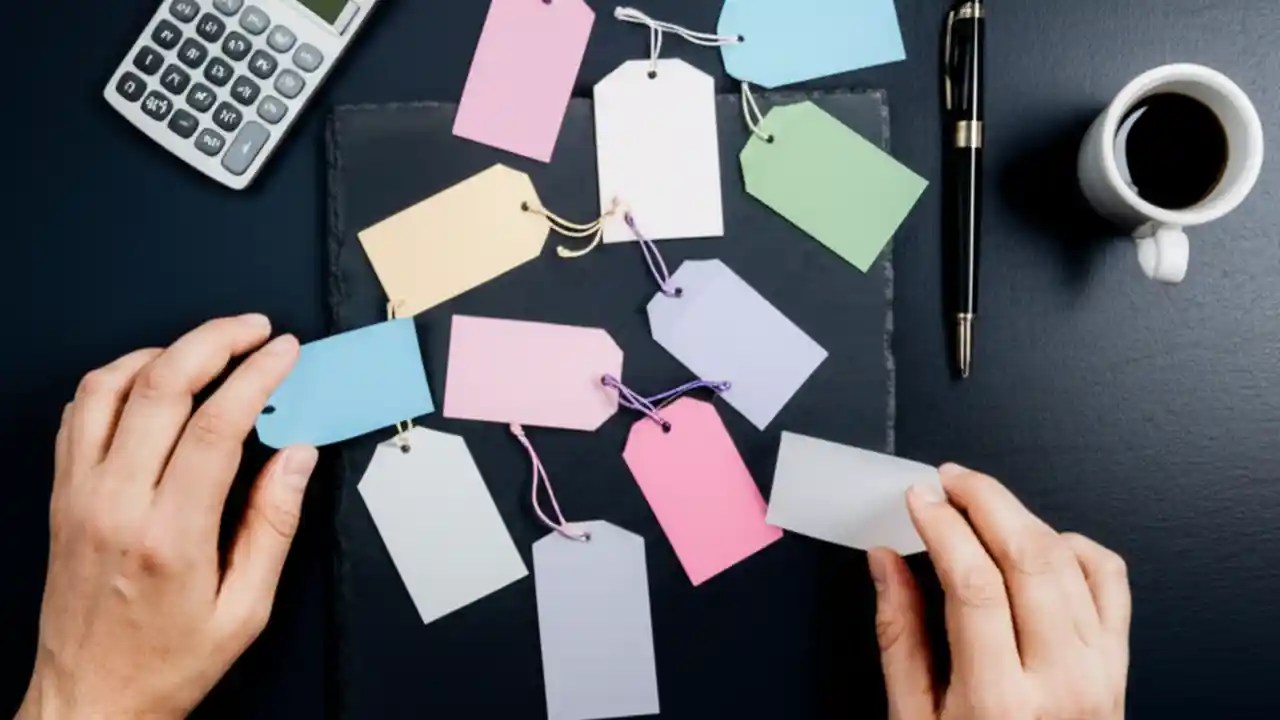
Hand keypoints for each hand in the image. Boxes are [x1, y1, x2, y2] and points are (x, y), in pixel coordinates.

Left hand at [18, 315, 316, 719]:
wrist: (88, 700)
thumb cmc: (166, 663)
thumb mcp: (244, 609)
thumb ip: (273, 525)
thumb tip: (296, 456)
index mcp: (170, 535)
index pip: (216, 425)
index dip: (256, 375)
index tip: (285, 353)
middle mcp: (116, 503)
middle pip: (161, 387)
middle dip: (214, 341)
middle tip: (255, 330)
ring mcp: (80, 494)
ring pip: (110, 387)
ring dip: (164, 351)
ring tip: (207, 346)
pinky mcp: (62, 495)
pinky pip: (79, 412)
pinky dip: (117, 378)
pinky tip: (152, 379)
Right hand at [868, 464, 1130, 719]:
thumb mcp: (914, 719)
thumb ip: (899, 634)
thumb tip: (884, 560)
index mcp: (998, 701)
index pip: (973, 581)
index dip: (943, 526)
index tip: (919, 498)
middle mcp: (1059, 682)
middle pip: (1028, 556)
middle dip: (985, 500)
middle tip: (949, 480)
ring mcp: (1099, 672)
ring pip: (1070, 559)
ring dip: (1022, 514)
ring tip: (981, 502)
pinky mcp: (1118, 665)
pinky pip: (1110, 580)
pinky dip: (1075, 545)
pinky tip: (1039, 540)